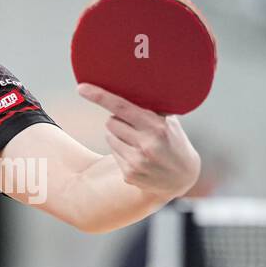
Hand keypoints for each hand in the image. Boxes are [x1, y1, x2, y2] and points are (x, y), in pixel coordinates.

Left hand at [78, 82, 200, 198]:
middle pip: (110, 121)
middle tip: (133, 125)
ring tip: (137, 141)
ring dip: (118, 135)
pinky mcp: (129, 174)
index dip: (99, 96)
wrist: (183, 178)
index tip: (81, 88)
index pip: (121, 107)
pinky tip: (138, 155)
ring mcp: (137, 161)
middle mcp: (146, 144)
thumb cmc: (175, 143)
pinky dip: (121, 150)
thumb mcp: (170, 122)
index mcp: (156, 127)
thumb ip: (152, 109)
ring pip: (109, 136)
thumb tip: (132, 88)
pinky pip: (113, 152)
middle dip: (118, 120)